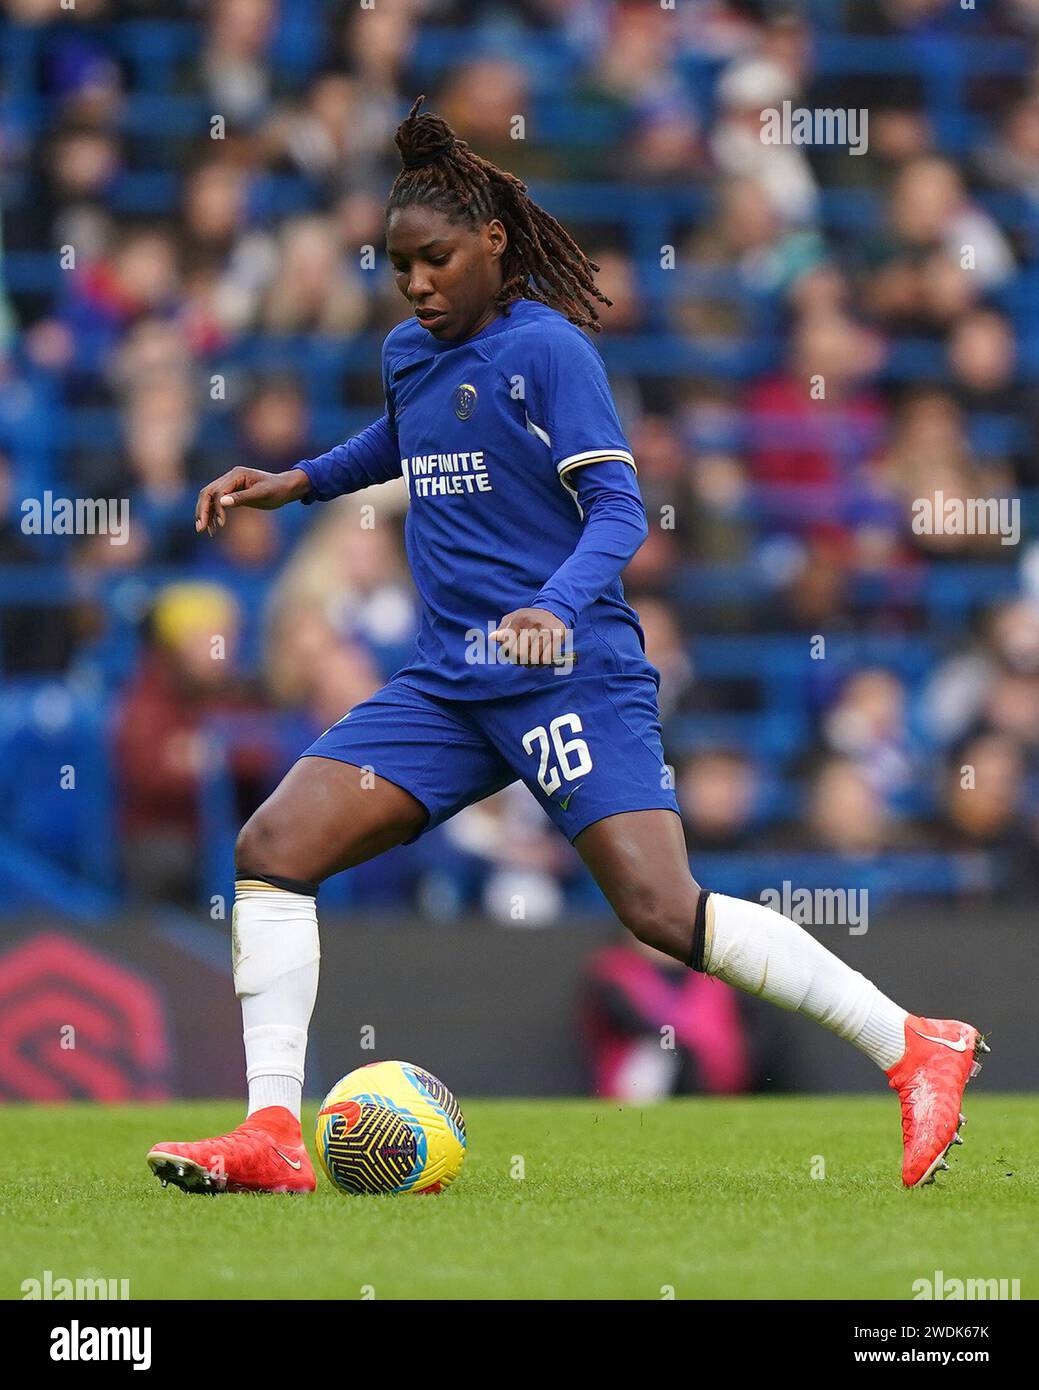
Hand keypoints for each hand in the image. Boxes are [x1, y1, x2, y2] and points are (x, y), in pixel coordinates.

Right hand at [195, 467, 310, 535]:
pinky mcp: (232, 492)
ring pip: (209, 498)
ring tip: (204, 530)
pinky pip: (217, 502)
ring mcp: (229, 484)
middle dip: (202, 510)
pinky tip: (213, 527)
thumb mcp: (262, 494)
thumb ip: (242, 497)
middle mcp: (230, 477)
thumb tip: (222, 502)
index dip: (216, 508)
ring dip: (205, 513)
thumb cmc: (277, 489)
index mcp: (236, 475)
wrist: (286, 488)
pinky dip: (213, 514)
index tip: (221, 525)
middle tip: (200, 529)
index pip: (218, 491)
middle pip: (207, 493)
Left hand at [489, 608, 570, 664]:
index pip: (507, 645)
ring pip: (532, 658)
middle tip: (520, 660)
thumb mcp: (513, 619)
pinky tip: (539, 661)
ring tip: (529, 662)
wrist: (554, 611)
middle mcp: (532, 624)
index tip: (510, 653)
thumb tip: (492, 638)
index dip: (508, 653)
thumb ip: (502, 629)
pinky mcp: (557, 637)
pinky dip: (540, 664)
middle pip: (520, 654)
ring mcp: (545, 631)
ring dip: (530, 664)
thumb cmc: (529, 618)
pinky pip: (545, 659)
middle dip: (518, 660)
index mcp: (519, 619)